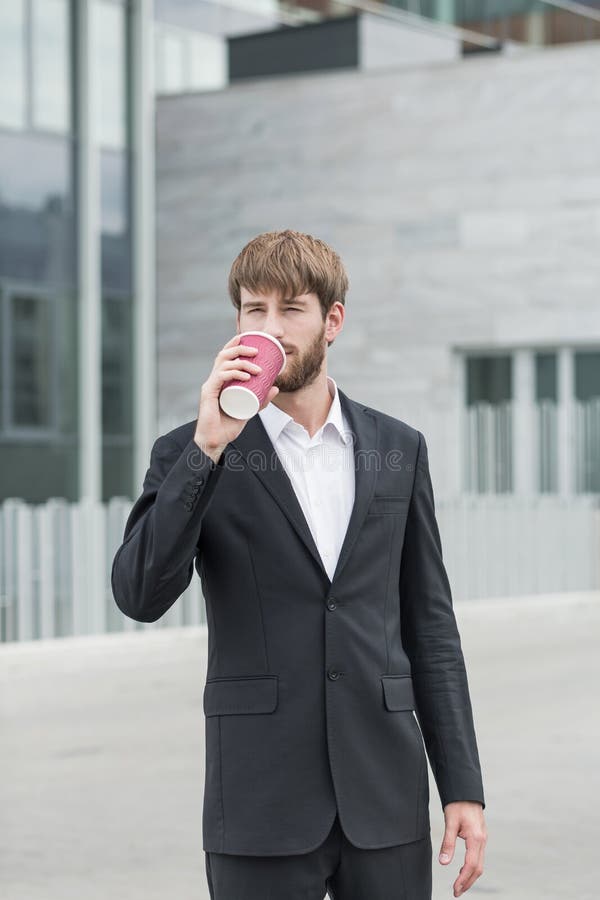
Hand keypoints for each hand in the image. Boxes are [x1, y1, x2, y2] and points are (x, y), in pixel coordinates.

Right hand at [194, 334, 279, 461]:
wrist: (215, 441)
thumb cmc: (228, 425)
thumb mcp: (249, 410)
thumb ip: (261, 400)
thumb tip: (276, 388)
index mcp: (220, 380)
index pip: (225, 356)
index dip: (235, 344)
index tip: (249, 338)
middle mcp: (214, 379)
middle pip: (224, 355)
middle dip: (240, 348)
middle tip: (257, 351)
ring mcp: (210, 385)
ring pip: (224, 364)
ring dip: (242, 363)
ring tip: (258, 370)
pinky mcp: (208, 394)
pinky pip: (220, 377)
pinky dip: (234, 374)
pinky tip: (246, 377)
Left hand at [439, 801, 486, 896]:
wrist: (466, 791)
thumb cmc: (458, 804)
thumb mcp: (450, 822)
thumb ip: (447, 843)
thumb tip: (443, 862)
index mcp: (476, 838)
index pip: (471, 865)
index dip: (463, 880)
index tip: (455, 889)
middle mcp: (482, 840)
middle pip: (478, 868)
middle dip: (468, 882)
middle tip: (456, 892)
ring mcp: (483, 839)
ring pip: (480, 863)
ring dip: (470, 876)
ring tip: (459, 885)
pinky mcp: (481, 837)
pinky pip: (479, 856)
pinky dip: (472, 866)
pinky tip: (463, 868)